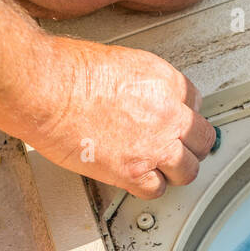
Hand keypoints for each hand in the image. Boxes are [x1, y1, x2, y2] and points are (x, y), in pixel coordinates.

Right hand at [26, 34, 215, 198]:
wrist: (47, 90)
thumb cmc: (68, 71)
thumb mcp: (120, 61)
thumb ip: (139, 83)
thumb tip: (138, 96)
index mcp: (166, 82)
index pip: (196, 103)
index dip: (183, 114)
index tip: (176, 120)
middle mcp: (167, 115)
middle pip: (202, 139)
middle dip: (192, 144)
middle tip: (181, 147)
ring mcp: (152, 146)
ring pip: (188, 170)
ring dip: (178, 170)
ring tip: (167, 169)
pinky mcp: (131, 172)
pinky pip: (156, 189)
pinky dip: (150, 187)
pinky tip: (141, 180)